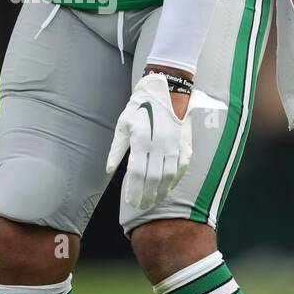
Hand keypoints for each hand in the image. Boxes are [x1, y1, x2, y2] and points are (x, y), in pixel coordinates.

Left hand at [106, 72, 225, 210]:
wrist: (167, 88)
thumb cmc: (141, 105)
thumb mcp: (123, 123)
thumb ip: (117, 149)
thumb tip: (109, 170)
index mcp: (142, 139)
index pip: (138, 172)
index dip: (134, 190)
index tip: (130, 201)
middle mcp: (160, 144)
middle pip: (154, 178)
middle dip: (147, 195)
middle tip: (141, 206)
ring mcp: (175, 144)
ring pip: (169, 175)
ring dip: (161, 191)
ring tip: (154, 201)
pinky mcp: (185, 142)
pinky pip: (182, 167)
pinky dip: (175, 180)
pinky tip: (168, 187)